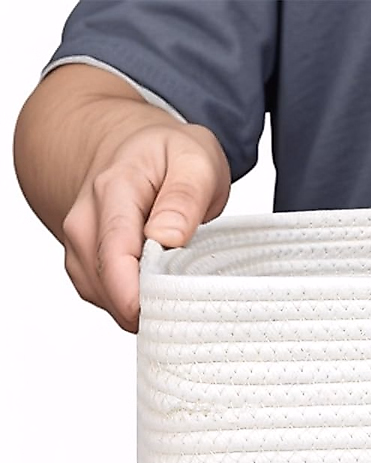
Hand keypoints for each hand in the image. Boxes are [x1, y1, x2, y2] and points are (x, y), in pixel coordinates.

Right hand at [61, 120, 229, 332]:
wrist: (130, 144)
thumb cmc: (167, 156)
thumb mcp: (195, 160)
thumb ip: (184, 197)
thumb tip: (167, 237)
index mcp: (114, 190)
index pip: (116, 253)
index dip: (138, 294)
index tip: (170, 313)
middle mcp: (85, 220)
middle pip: (106, 284)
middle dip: (148, 308)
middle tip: (192, 310)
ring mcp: (80, 244)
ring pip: (104, 298)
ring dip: (142, 310)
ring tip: (181, 300)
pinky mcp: (84, 263)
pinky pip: (105, 300)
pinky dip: (134, 308)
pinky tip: (160, 298)